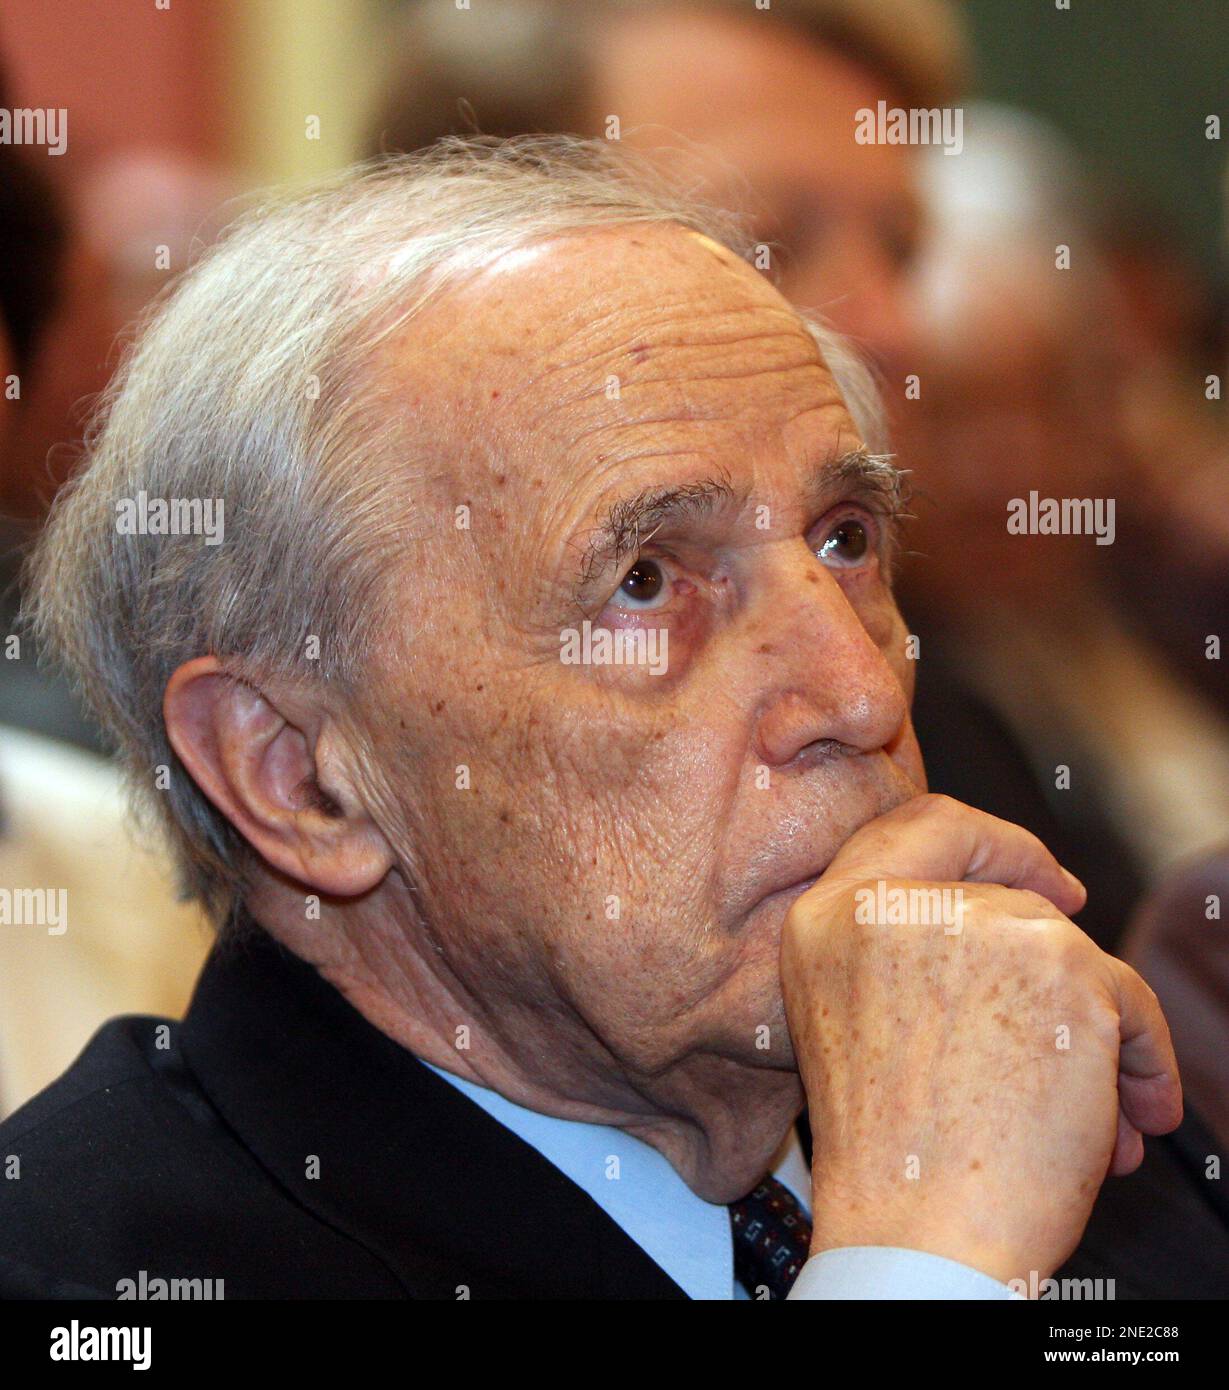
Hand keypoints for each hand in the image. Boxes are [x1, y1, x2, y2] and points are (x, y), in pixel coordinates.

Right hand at [780, 794, 1181, 1286]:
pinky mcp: (1054, 961)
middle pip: (1006, 887)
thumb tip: (1022, 920)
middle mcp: (890, 903)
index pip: (918, 827)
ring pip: (1068, 949)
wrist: (917, 1238)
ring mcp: (972, 923)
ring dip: (1097, 1026)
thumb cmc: (890, 1161)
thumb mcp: (857, 1024)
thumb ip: (909, 954)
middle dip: (1057, 933)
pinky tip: (1126, 1118)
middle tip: (1093, 973)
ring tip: (1098, 1110)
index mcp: (825, 919)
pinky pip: (1126, 996)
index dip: (989, 842)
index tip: (1040, 877)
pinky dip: (1142, 1059)